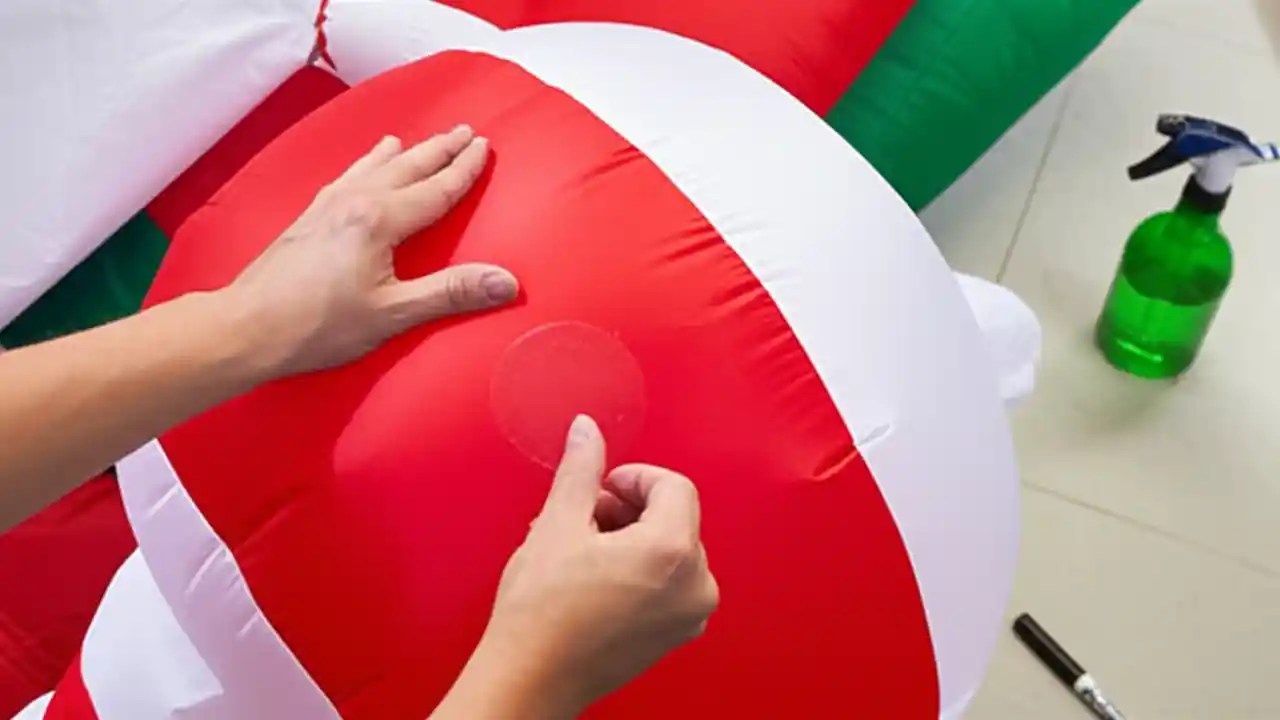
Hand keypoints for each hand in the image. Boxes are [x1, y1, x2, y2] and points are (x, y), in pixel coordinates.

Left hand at [224, 125, 517, 378]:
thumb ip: (450, 293)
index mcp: (379, 221)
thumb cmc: (317, 325)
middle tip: (463, 132)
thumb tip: (505, 281)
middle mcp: (354, 203)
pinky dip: (365, 165)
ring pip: (374, 168)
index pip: (435, 189)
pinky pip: (347, 177)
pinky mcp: (308, 219)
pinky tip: (363, 168)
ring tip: (415, 141)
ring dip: (403, 154)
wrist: (248, 327)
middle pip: (407, 167)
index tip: (483, 147)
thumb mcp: (393, 313)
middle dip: (438, 149)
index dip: (463, 169)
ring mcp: (327, 207)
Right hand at [435, 416, 718, 719]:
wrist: (531, 678)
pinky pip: (670, 581)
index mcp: (672, 552)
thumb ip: (581, 470)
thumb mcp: (558, 524)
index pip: (673, 486)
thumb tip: (587, 430)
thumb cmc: (541, 613)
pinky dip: (640, 568)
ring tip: (583, 549)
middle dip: (629, 509)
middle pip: (674, 517)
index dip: (634, 478)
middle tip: (584, 517)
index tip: (601, 487)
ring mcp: (689, 615)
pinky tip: (596, 576)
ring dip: (632, 537)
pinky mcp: (677, 634)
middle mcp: (694, 585)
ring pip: (671, 548)